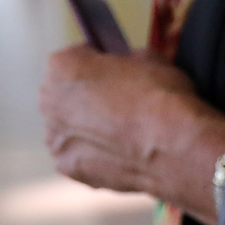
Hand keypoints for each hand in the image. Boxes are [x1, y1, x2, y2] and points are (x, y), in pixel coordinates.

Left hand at [39, 44, 224, 224]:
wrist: (176, 147)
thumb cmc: (162, 98)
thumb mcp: (145, 57)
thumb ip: (121, 61)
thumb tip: (124, 66)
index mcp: (61, 66)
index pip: (75, 58)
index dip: (97, 64)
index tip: (112, 73)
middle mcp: (48, 101)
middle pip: (65, 94)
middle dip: (86, 97)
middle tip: (118, 105)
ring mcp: (55, 138)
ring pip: (69, 127)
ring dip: (87, 128)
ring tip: (121, 134)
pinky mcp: (68, 167)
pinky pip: (78, 155)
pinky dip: (94, 155)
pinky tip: (119, 154)